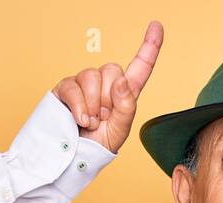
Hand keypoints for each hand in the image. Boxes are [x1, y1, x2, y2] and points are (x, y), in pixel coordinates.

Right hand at [52, 20, 163, 153]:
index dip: (149, 47)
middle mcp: (104, 84)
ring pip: (92, 76)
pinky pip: (74, 87)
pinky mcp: (66, 88)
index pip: (140, 67)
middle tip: (104, 118)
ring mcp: (84, 84)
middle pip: (112, 70)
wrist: (73, 157)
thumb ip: (126, 107)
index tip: (156, 26)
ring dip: (94, 104)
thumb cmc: (99, 145)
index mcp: (124, 93)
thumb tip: (122, 81)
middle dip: (109, 98)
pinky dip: (80, 106)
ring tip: (92, 122)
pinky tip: (82, 120)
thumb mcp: (120, 131)